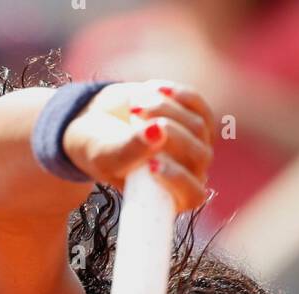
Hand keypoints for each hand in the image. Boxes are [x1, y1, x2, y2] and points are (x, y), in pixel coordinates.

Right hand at [62, 80, 213, 212]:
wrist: (99, 122)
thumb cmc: (101, 150)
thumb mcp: (106, 156)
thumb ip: (129, 151)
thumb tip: (156, 132)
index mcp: (170, 197)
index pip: (192, 196)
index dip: (177, 179)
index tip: (151, 165)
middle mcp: (189, 174)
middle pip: (199, 156)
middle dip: (169, 134)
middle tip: (136, 118)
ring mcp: (196, 144)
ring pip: (197, 126)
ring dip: (164, 110)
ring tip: (134, 105)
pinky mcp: (194, 116)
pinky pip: (196, 103)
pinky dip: (175, 94)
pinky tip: (153, 89)